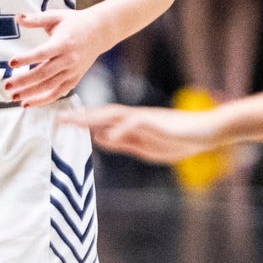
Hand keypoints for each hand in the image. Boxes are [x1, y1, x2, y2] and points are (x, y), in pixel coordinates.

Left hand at [6, 11, 109, 106]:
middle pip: (44, 73)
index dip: (27, 59)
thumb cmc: (75, 22)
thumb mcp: (56, 16)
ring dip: (30, 93)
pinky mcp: (74, 79)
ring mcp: (72, 71)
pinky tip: (27, 103)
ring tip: (13, 96)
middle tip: (7, 85)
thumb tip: (17, 17)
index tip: (11, 62)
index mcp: (63, 42)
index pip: (42, 53)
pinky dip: (43, 100)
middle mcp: (69, 59)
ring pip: (49, 86)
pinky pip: (57, 93)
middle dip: (24, 81)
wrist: (100, 32)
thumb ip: (36, 19)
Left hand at [62, 102, 224, 164]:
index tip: (59, 124)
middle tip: (55, 119)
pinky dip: (120, 130)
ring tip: (73, 121)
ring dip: (92, 117)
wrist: (207, 130)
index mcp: (129, 124)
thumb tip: (99, 139)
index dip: (79, 122)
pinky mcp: (158, 123)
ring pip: (113, 114)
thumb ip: (122, 143)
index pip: (99, 121)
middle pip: (100, 114)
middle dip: (78, 117)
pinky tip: (107, 135)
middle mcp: (133, 118)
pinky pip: (136, 125)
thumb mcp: (145, 147)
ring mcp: (145, 119)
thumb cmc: (179, 139)